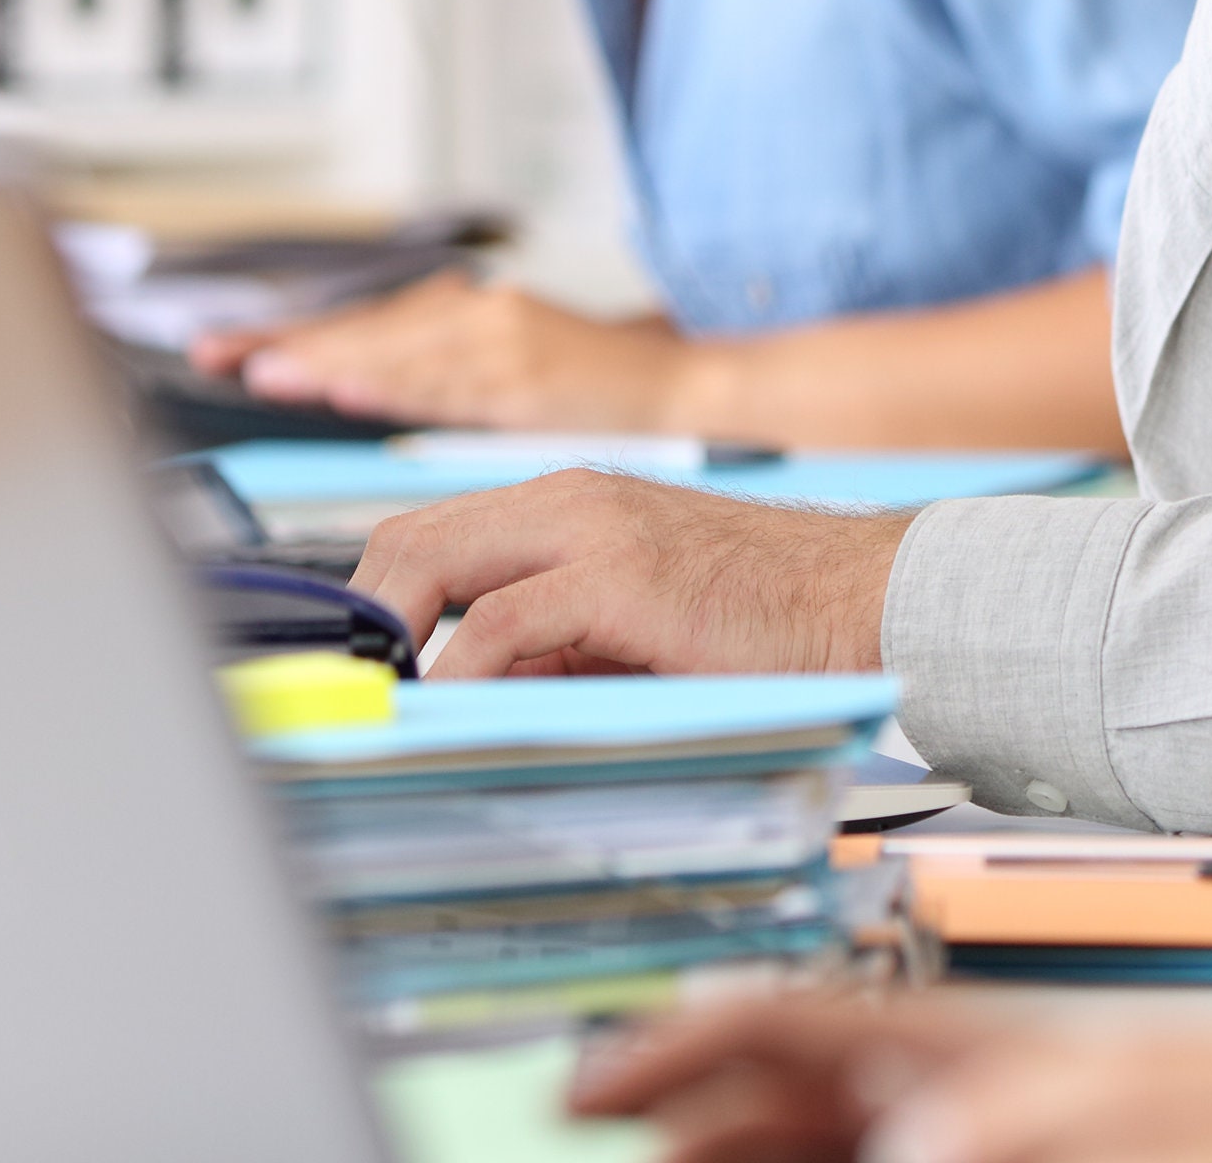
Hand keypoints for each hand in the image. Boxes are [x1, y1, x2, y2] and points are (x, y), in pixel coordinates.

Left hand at [190, 277, 690, 430]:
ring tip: (259, 368)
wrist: (711, 398)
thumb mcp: (530, 403)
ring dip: (324, 357)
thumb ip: (460, 406)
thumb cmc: (618, 407)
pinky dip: (392, 380)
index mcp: (485, 324)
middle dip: (291, 342)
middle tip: (215, 351)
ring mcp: (510, 346)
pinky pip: (448, 382)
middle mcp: (491, 320)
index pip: (378, 330)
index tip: (238, 352)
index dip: (306, 339)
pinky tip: (345, 385)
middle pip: (373, 330)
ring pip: (398, 349)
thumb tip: (389, 432)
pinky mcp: (532, 381)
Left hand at [349, 472, 906, 677]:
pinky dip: (460, 671)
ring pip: (437, 562)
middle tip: (346, 693)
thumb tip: (460, 694)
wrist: (864, 597)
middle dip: (360, 617)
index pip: (428, 530)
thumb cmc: (762, 615)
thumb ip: (550, 644)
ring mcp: (592, 529)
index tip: (350, 665)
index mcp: (569, 504)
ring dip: (392, 642)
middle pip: (409, 536)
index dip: (373, 597)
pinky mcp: (620, 575)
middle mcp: (569, 500)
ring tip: (380, 708)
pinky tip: (451, 711)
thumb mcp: (633, 625)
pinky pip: (502, 622)